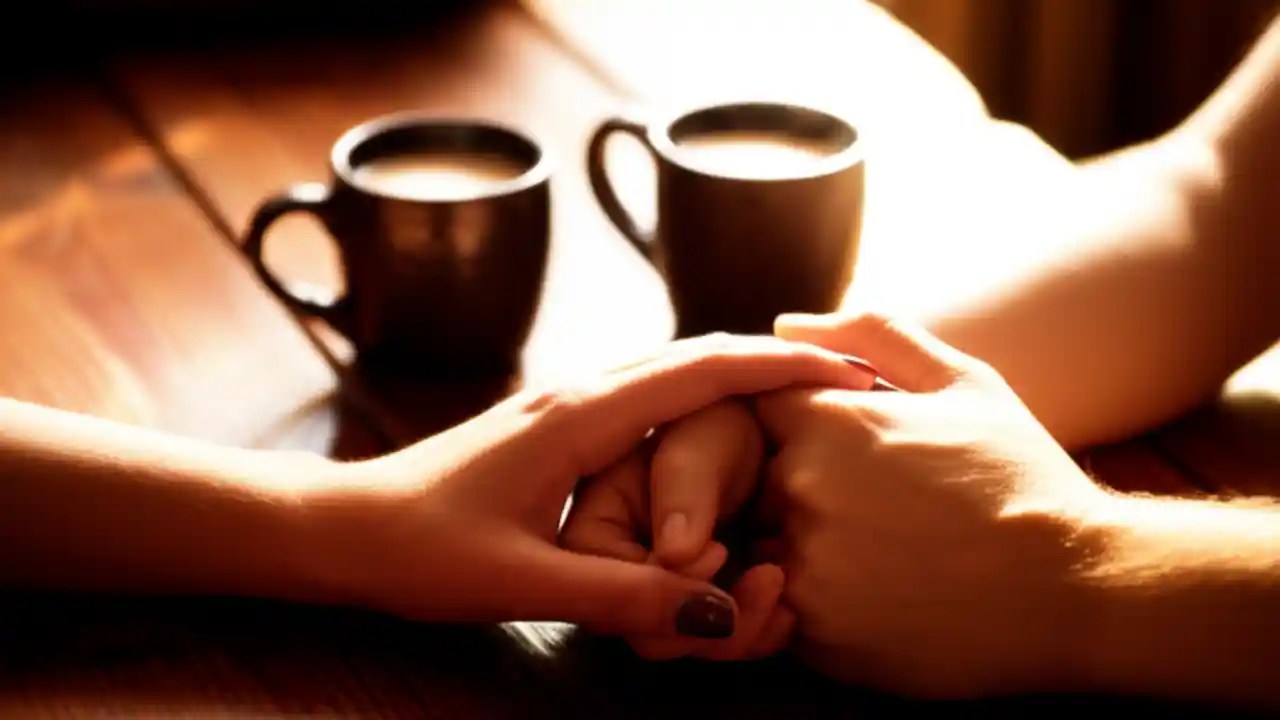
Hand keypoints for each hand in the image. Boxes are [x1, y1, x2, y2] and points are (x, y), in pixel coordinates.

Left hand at [311, 334, 875, 639]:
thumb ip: (624, 597)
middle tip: (847, 379)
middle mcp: (582, 396)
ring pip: (674, 371)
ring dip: (741, 375)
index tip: (849, 369)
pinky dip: (701, 399)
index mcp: (582, 417)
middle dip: (777, 360)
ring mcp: (568, 407)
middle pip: (699, 354)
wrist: (342, 527)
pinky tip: (718, 431)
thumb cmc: (416, 548)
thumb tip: (721, 611)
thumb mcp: (522, 583)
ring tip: (803, 396)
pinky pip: (648, 399)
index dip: (782, 365)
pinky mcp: (558, 429)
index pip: (703, 369)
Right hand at [560, 400, 799, 658]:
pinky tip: (787, 612)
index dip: (663, 582)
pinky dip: (755, 635)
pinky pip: (717, 643)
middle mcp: (617, 566)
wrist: (768, 438)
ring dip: (738, 632)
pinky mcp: (698, 606)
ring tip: (781, 589)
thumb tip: (677, 555)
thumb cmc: (723, 422)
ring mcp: (660, 591)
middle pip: (644, 629)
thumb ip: (684, 492)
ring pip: (684, 644)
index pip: (609, 579)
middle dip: (705, 621)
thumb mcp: (701, 443)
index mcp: (596, 521)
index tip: (720, 552)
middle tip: (766, 581)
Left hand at [756, 313, 1109, 697]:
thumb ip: (871, 337)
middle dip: (787, 488)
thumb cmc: (1019, 476)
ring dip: (797, 548)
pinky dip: (817, 603)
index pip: (750, 407)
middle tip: (869, 509)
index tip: (827, 447)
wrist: (1077, 588)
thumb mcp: (963, 382)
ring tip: (880, 554)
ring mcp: (804, 565)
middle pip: (747, 480)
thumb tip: (786, 325)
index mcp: (826, 420)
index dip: (784, 426)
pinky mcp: (817, 634)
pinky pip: (783, 609)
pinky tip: (882, 595)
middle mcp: (800, 488)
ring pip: (761, 548)